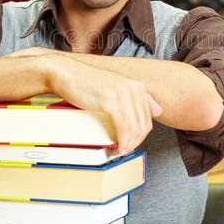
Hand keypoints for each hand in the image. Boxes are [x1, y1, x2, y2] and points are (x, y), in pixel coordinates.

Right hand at [4, 49, 161, 155]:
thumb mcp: (115, 88)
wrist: (65, 73)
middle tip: (123, 150)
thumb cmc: (86, 83)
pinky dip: (122, 141)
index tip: (130, 143)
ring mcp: (124, 93)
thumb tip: (158, 110)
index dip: (140, 135)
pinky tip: (117, 147)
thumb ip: (135, 98)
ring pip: (135, 129)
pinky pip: (124, 128)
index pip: (147, 117)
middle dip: (135, 142)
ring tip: (119, 151)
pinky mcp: (112, 101)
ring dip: (128, 144)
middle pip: (143, 125)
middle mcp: (134, 88)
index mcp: (136, 85)